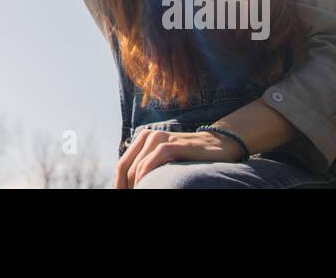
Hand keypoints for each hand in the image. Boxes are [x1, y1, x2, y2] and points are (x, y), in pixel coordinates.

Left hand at [114, 128, 246, 187]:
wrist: (217, 144)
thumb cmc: (189, 156)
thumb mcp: (164, 159)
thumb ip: (148, 165)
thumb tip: (132, 185)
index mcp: (142, 139)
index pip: (122, 165)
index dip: (118, 184)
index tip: (119, 196)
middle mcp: (147, 136)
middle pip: (126, 167)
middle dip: (125, 186)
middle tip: (127, 199)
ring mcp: (159, 138)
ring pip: (138, 166)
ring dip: (135, 185)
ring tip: (138, 196)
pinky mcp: (172, 144)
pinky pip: (153, 161)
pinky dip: (146, 175)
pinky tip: (146, 186)